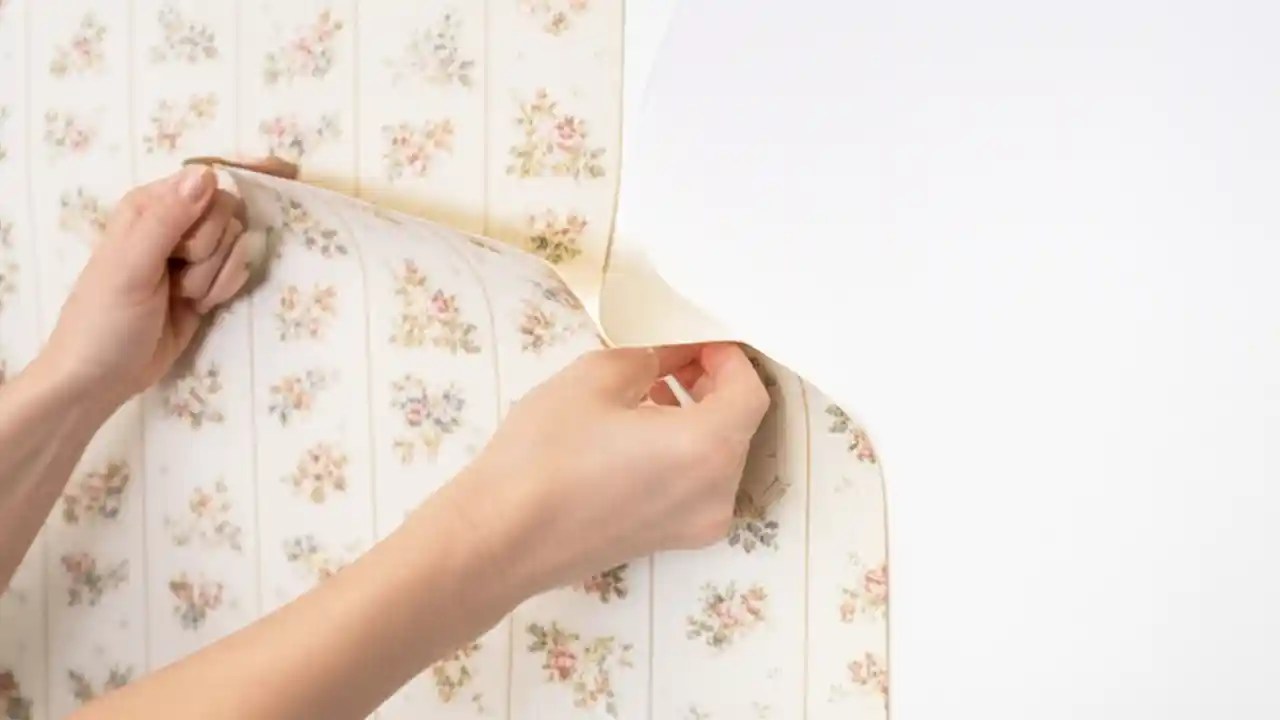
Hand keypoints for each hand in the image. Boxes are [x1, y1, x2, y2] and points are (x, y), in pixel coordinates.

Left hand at [40, 165, 252, 405]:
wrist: (103, 378)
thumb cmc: (106, 320)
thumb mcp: (132, 267)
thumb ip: (168, 219)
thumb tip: (207, 173)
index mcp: (147, 207)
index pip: (206, 187)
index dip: (207, 218)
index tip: (187, 248)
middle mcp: (173, 223)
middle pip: (229, 216)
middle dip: (213, 252)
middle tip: (180, 276)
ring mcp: (192, 254)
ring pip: (238, 244)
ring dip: (217, 276)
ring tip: (184, 296)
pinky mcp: (208, 281)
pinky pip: (239, 269)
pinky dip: (225, 289)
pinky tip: (199, 306)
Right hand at [452, 343, 770, 594]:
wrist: (501, 538)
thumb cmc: (546, 453)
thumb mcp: (597, 377)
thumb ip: (650, 357)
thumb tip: (670, 357)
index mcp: (709, 448)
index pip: (749, 392)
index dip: (728, 358)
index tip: (698, 341)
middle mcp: (718, 493)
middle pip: (738, 425)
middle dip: (713, 385)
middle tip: (674, 357)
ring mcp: (697, 524)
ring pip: (718, 456)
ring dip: (697, 416)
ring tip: (650, 390)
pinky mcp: (671, 540)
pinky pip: (697, 483)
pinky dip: (684, 451)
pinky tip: (639, 433)